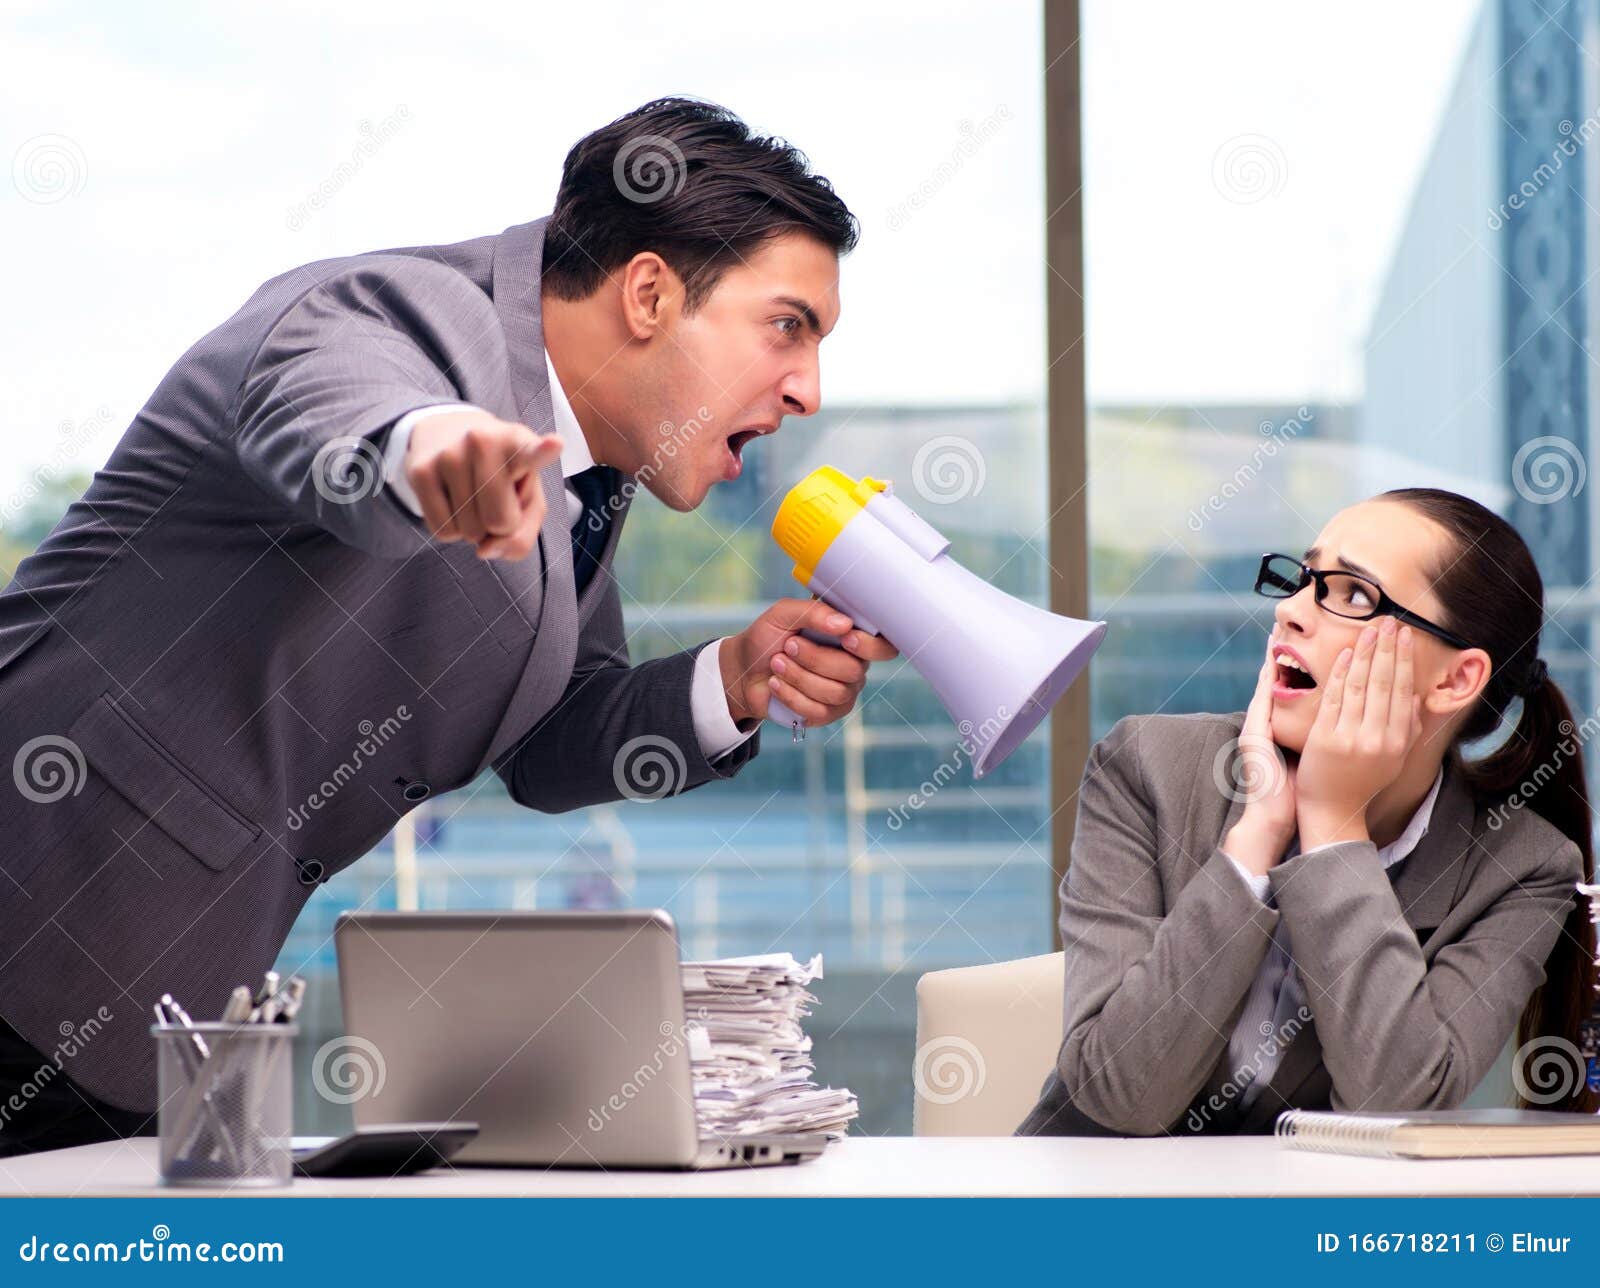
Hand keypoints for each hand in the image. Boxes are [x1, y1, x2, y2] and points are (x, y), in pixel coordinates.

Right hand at [404, 410, 564, 559]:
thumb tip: (484, 550)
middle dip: (500, 524)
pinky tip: (452, 501)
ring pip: (469, 531)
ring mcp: (449, 454)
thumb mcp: (527, 498)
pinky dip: (452, 529)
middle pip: (500, 522)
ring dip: (474, 527)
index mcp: (519, 443)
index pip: (532, 451)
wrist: (445, 434)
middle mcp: (483, 442)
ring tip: (472, 494)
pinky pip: (443, 531)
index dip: (543, 451)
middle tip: (495, 499)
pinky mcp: (420, 471)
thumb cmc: (500, 474)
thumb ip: (522, 534)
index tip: (555, 444)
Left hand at [721, 598, 899, 727]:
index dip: (871, 646)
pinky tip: (776, 684)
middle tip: (788, 646)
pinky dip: (791, 696)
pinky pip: (818, 711)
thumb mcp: (784, 614)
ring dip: (798, 676)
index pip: (884, 646)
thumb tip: (845, 624)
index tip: (846, 638)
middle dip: (814, 658)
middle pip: (852, 671)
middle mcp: (853, 666)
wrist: (743, 669)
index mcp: (850, 637)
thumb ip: (813, 612)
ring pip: (834, 692)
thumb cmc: (768, 637)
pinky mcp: (826, 714)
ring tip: (777, 664)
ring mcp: (842, 692)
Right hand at [1222, 634, 1297, 875]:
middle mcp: (1264, 725)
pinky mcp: (1252, 736)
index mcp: (1278, 729)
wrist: (1275, 818)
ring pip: (1264, 686)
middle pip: (1273, 682)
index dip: (1296, 667)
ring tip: (1273, 635)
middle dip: (1279, 655)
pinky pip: (1260, 701)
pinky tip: (1271, 664)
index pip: (1288, 691)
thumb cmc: (1299, 792)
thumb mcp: (1312, 756)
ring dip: (1270, 661)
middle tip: (1280, 627)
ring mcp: (1255, 729)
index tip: (1301, 645)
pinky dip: (1266, 680)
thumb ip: (1320, 735)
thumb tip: (1346, 721)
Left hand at [1295, 617, 1421, 848]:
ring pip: (1361, 686)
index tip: (1406, 636)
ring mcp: (1351, 738)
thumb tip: (1420, 698)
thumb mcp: (1394, 758)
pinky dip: (1342, 673)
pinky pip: (1335, 698)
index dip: (1405, 661)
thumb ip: (1407, 728)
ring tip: (1370, 629)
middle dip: (1388, 648)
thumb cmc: (1363, 781)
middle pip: (1385, 683)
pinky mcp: (1325, 738)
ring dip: (1366, 653)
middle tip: (1390, 621)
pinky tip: (1347, 653)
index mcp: (1399, 742)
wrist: (1333, 810)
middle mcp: (1378, 739)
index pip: (1404, 691)